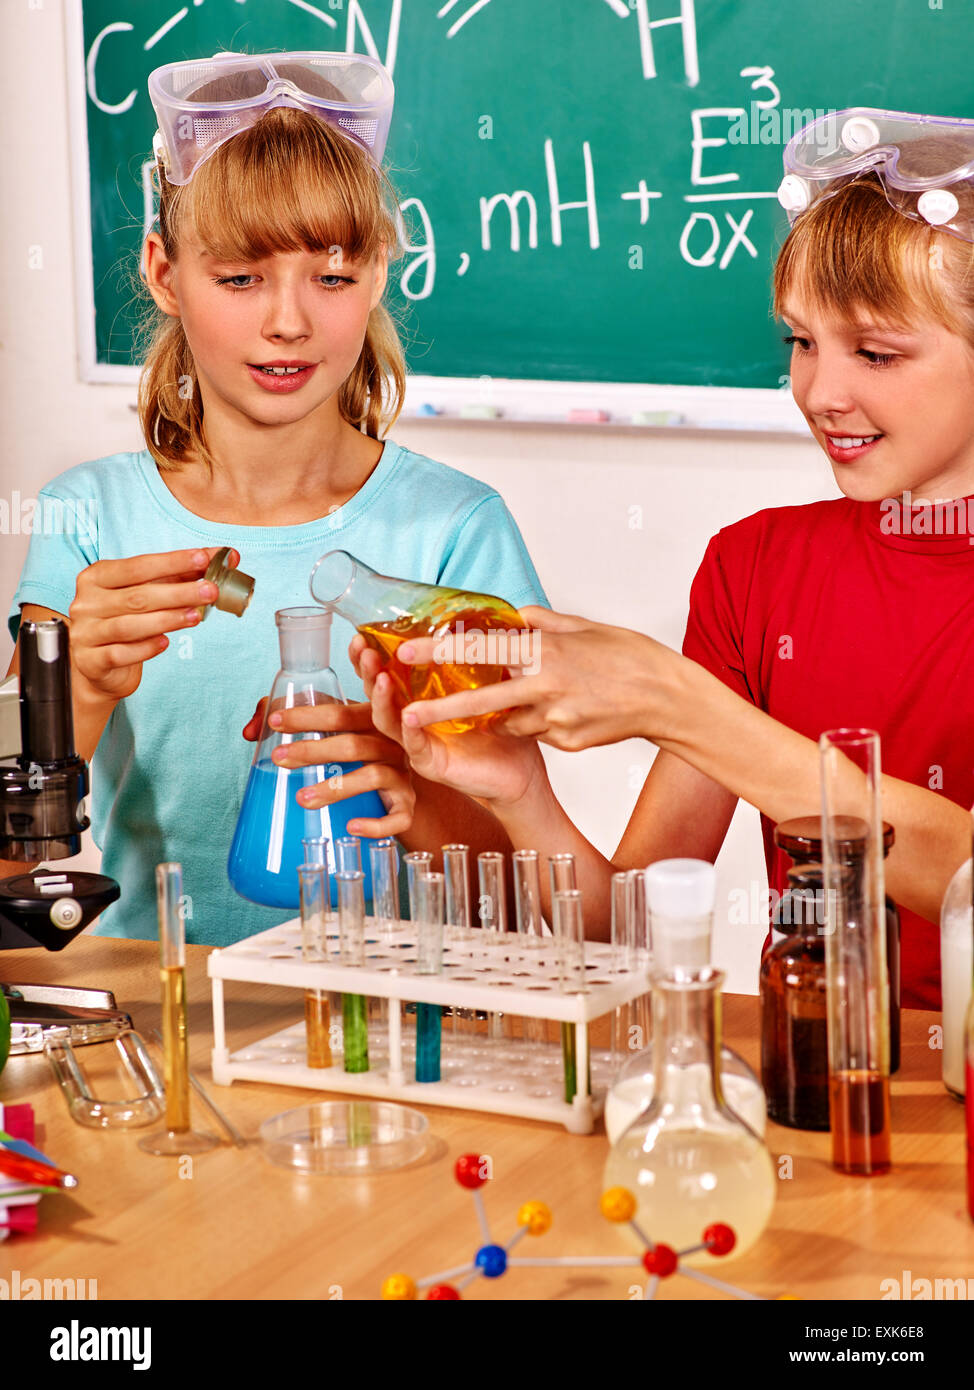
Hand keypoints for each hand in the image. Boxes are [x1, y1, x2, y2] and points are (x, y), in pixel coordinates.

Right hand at [69, 547, 234, 700]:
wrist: (98, 665)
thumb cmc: (127, 620)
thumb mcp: (149, 593)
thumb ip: (182, 575)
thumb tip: (227, 557)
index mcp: (97, 578)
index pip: (138, 566)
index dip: (171, 562)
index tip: (203, 558)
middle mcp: (86, 603)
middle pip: (137, 597)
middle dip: (178, 593)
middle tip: (210, 591)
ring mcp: (86, 633)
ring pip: (129, 625)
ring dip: (167, 619)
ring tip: (196, 616)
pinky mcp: (91, 661)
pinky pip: (120, 654)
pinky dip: (146, 648)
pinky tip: (166, 643)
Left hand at [243, 696, 415, 837]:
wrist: (399, 780)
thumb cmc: (358, 748)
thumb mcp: (332, 728)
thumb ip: (291, 720)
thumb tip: (251, 732)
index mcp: (372, 719)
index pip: (340, 713)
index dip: (307, 716)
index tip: (275, 722)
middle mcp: (391, 744)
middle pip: (353, 745)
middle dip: (313, 751)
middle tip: (278, 758)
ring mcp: (401, 776)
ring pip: (371, 778)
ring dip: (335, 789)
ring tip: (301, 799)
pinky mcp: (407, 805)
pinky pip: (397, 817)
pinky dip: (375, 823)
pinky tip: (352, 826)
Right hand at [348, 633, 547, 808]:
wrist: (520, 770)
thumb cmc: (502, 727)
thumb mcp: (487, 684)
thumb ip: (473, 658)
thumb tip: (475, 615)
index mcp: (420, 696)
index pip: (387, 670)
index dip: (372, 653)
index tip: (364, 633)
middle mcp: (412, 717)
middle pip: (377, 692)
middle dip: (367, 670)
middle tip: (363, 649)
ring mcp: (417, 741)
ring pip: (387, 719)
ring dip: (381, 697)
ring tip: (381, 677)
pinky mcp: (429, 763)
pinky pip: (413, 745)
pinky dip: (409, 729)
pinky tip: (407, 716)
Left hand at [393, 606, 673, 751]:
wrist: (667, 697)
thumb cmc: (631, 657)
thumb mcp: (584, 627)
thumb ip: (542, 623)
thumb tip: (515, 617)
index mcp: (546, 651)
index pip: (480, 650)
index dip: (440, 652)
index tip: (407, 654)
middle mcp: (545, 686)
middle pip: (481, 701)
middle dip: (440, 709)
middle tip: (408, 714)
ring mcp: (556, 719)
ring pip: (511, 720)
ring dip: (506, 713)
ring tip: (537, 698)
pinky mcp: (566, 742)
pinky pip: (539, 733)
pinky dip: (541, 723)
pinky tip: (569, 710)